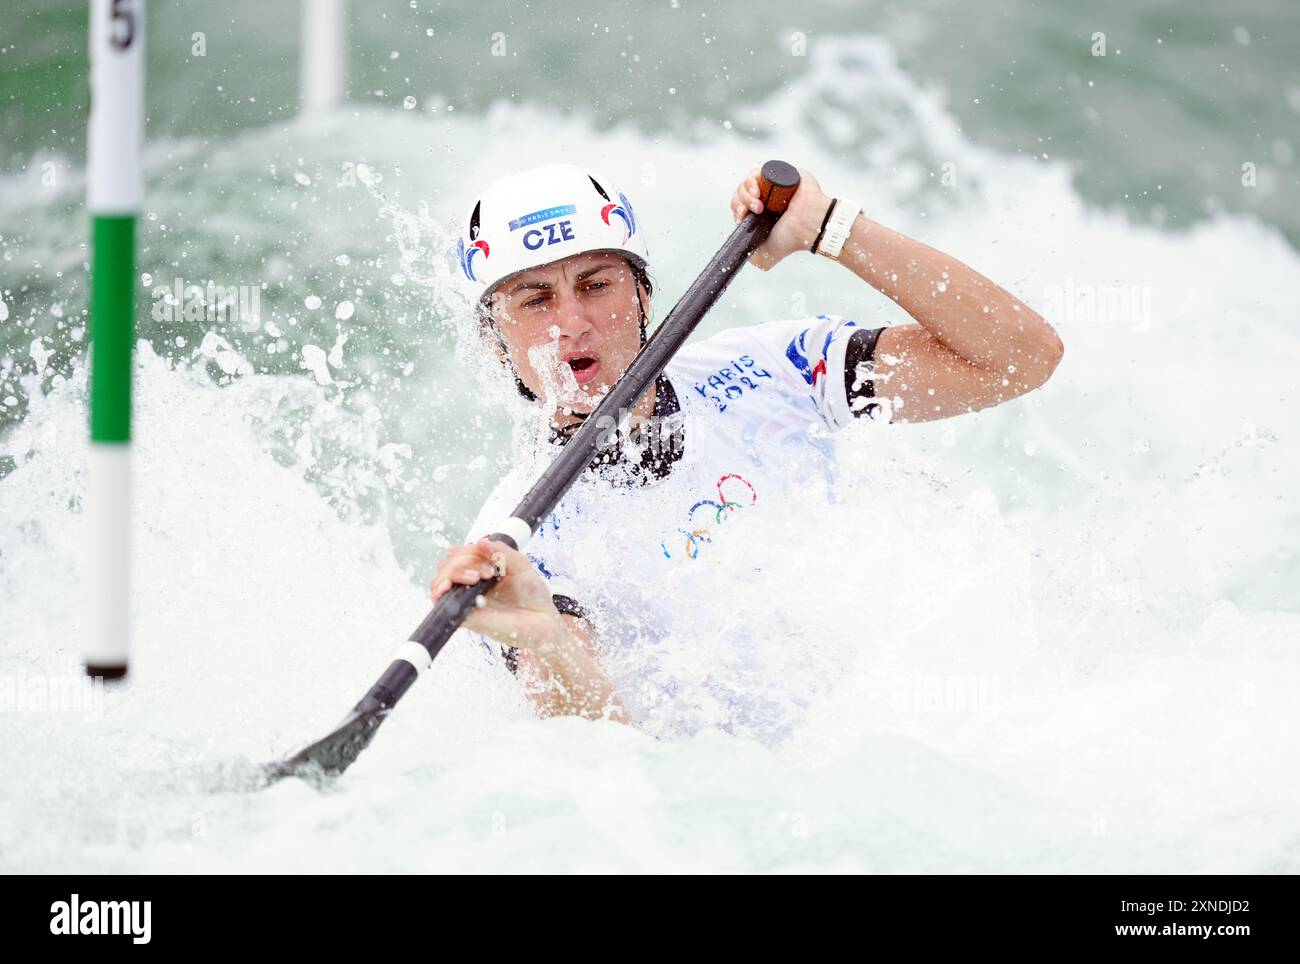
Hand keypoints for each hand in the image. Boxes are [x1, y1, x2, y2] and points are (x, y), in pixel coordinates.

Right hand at [429, 537, 561, 651]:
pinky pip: (441, 603)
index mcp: (479, 568)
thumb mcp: (521, 564)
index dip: (468, 551)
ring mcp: (464, 599)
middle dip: (464, 561)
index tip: (491, 558)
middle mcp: (468, 583)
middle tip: (489, 571)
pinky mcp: (464, 616)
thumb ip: (502, 552)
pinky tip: (449, 587)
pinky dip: (440, 591)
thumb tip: (480, 542)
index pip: (458, 554)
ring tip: (478, 578)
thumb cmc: (532, 593)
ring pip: (440, 580)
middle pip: (446, 564)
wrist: (542, 619)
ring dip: (454, 572)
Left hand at [730, 165, 831, 270]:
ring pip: (747, 182)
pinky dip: (753, 179)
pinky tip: (758, 191)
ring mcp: (771, 186)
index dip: (737, 210)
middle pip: (740, 193)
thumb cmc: (791, 239)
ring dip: (747, 192)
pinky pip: (759, 171)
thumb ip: (750, 258)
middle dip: (741, 202)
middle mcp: (764, 199)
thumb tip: (738, 253)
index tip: (743, 217)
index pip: (738, 207)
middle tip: (753, 211)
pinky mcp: (779, 174)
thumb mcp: (765, 257)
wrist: (809, 225)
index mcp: (759, 215)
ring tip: (759, 204)